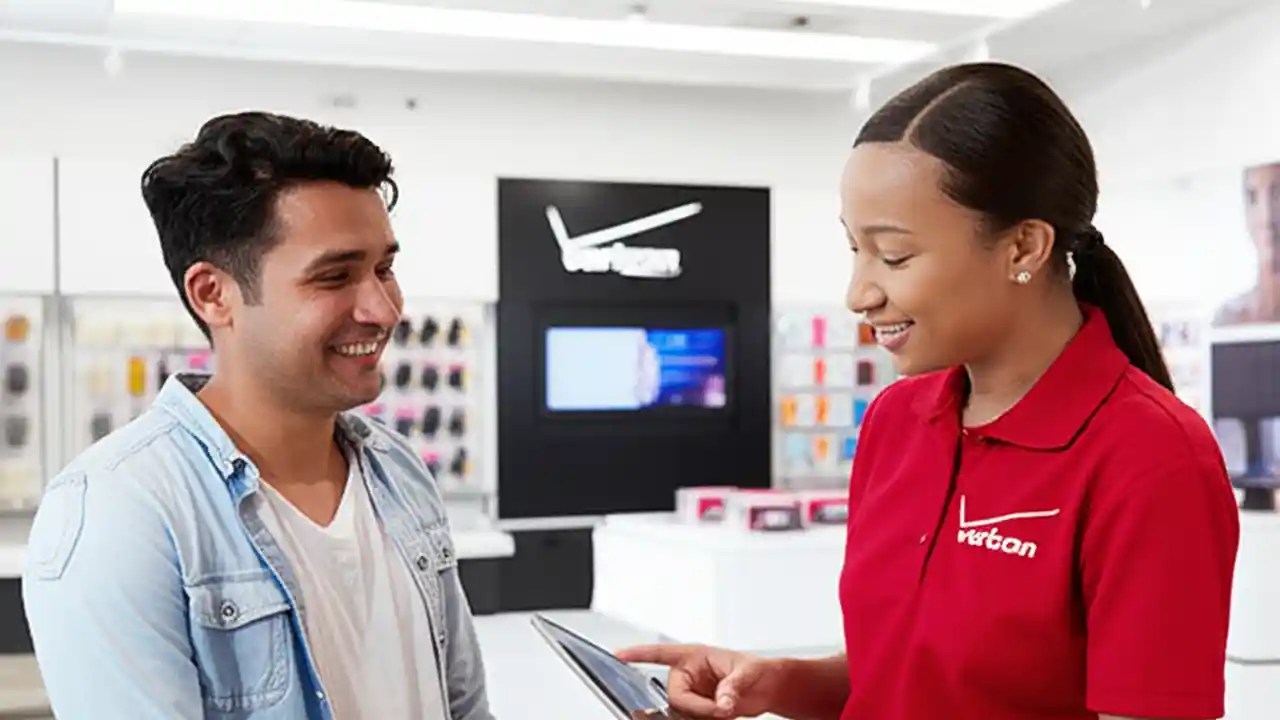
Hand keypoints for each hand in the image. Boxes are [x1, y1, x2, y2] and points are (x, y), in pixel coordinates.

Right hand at [616, 643, 780, 718]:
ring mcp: (693, 693)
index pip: (660, 653)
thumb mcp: (746, 675)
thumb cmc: (758, 670)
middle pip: (674, 697)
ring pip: (681, 712)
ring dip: (702, 716)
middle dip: (696, 707)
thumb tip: (722, 701)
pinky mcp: (698, 710)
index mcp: (694, 656)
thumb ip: (732, 688)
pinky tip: (722, 715)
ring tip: (726, 709)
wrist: (769, 689)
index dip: (638, 654)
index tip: (618, 656)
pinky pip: (690, 719)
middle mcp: (689, 675)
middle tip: (720, 709)